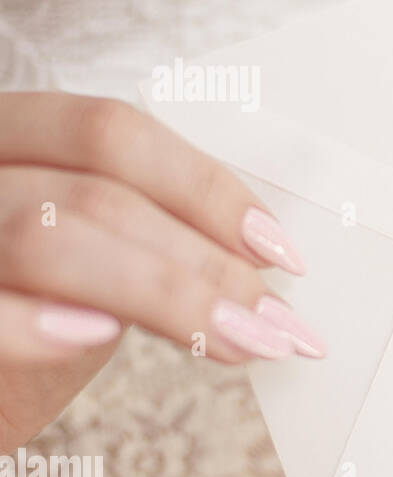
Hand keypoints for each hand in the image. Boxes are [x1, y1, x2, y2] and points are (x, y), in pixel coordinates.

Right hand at [0, 92, 324, 452]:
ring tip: (237, 343)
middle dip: (206, 261)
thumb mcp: (85, 275)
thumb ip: (143, 247)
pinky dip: (38, 322)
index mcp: (8, 138)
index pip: (110, 133)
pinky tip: (100, 337)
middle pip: (96, 189)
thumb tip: (256, 269)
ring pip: (49, 234)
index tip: (280, 252)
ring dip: (164, 295)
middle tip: (278, 324)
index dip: (206, 188)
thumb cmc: (15, 325)